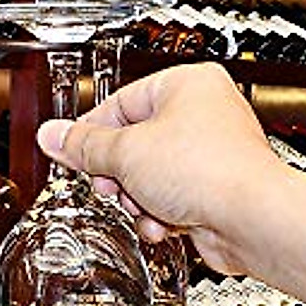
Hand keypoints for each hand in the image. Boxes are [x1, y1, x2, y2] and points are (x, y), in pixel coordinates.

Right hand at [35, 62, 285, 272]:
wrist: (252, 219)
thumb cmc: (210, 171)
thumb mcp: (124, 154)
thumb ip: (83, 147)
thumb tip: (53, 136)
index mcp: (186, 84)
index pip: (119, 103)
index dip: (91, 133)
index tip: (71, 151)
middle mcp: (203, 113)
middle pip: (132, 142)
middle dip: (117, 174)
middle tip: (111, 183)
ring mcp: (211, 152)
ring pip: (147, 175)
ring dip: (136, 198)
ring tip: (143, 204)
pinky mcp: (214, 189)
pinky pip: (169, 197)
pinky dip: (159, 213)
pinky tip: (162, 221)